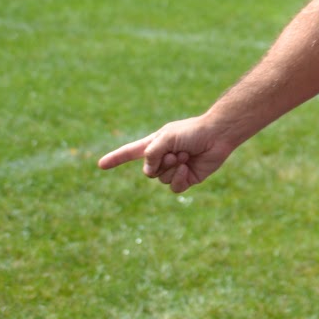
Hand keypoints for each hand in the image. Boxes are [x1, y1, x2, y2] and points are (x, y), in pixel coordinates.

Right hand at [97, 116, 235, 193]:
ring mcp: (175, 169)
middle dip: (161, 163)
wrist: (218, 135)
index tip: (100, 164)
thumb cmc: (192, 131)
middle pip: (148, 171)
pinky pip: (175, 188)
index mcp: (155, 144)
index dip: (115, 158)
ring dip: (173, 168)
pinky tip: (188, 168)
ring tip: (186, 155)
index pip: (130, 153)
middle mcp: (163, 157)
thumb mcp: (166, 137)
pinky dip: (180, 179)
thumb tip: (149, 171)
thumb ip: (151, 153)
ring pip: (162, 180)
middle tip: (177, 151)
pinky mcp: (188, 178)